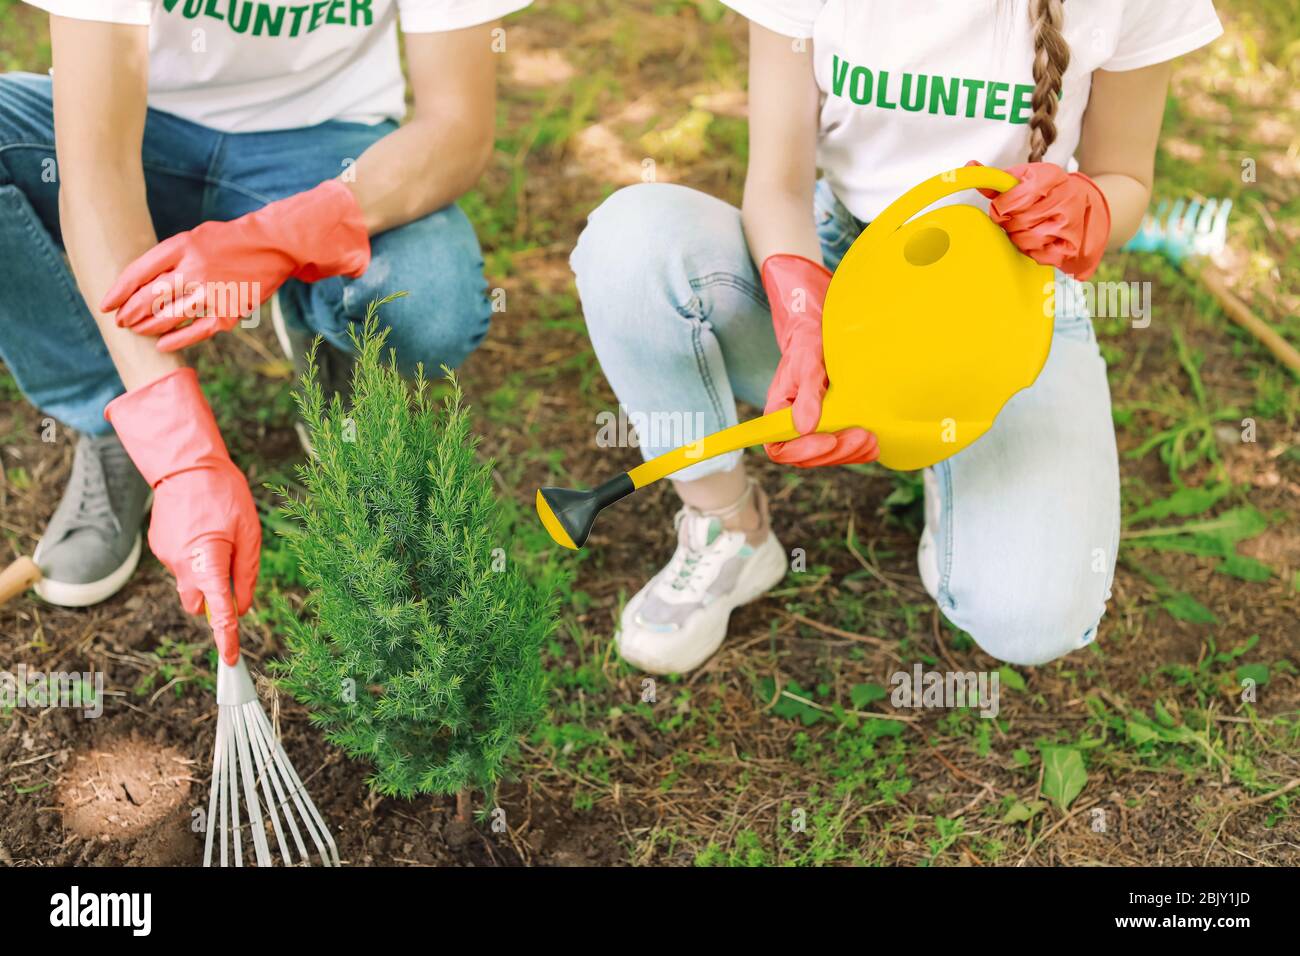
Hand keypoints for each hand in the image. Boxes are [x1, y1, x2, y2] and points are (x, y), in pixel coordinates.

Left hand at [101, 180, 369, 351]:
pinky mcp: (228, 312)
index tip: (106, 305)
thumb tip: (141, 282)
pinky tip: (162, 344)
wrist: (274, 245)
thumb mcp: (196, 236)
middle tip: (122, 321)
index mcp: (182, 246)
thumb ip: (169, 256)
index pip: (138, 272)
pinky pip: (196, 331)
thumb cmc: (230, 241)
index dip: (118, 292)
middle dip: (130, 312)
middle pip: (149, 297)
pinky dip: (176, 340)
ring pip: (168, 316)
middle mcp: (194, 269)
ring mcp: (212, 292)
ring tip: (138, 331)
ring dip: (147, 327)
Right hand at [104, 368, 260, 664]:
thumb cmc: (224, 495)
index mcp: (208, 562)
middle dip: (215, 599)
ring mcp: (166, 558)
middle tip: (232, 568)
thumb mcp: (250, 532)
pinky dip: (194, 558)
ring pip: (190, 583)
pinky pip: (181, 565)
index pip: (219, 611)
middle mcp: (181, 566)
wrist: (184, 464)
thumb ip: (247, 572)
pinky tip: (201, 528)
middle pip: (200, 603)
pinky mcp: (159, 548)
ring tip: (217, 535)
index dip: (227, 637)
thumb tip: (243, 607)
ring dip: (205, 573)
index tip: (232, 658)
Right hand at [760, 254, 878, 467]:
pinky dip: (857, 452)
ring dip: (849, 453)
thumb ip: (807, 395)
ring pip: (825, 456)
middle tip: (862, 436)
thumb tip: (805, 427)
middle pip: (806, 457)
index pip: (779, 447)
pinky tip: (874, 446)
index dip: (802, 451)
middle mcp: (791, 427)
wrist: (818, 338)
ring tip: (872, 440)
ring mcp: (811, 431)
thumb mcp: (807, 364)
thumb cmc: (807, 347)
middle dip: (836, 451)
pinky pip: (839, 450)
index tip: (829, 440)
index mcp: (777, 413)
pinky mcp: (828, 429)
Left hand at [968, 160, 1109, 278]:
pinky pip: (1039, 256)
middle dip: (1009, 223)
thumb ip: (996, 179)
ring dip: (1019, 238)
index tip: (1004, 206)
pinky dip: (1032, 251)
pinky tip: (1038, 240)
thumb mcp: (1024, 178)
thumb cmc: (1045, 191)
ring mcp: (1070, 223)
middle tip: (1015, 219)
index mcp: (1051, 176)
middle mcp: (1064, 198)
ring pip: (1026, 240)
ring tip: (1026, 228)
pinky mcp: (1071, 245)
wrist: (1080, 204)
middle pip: (1017, 221)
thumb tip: (969, 167)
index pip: (1012, 199)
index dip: (1002, 206)